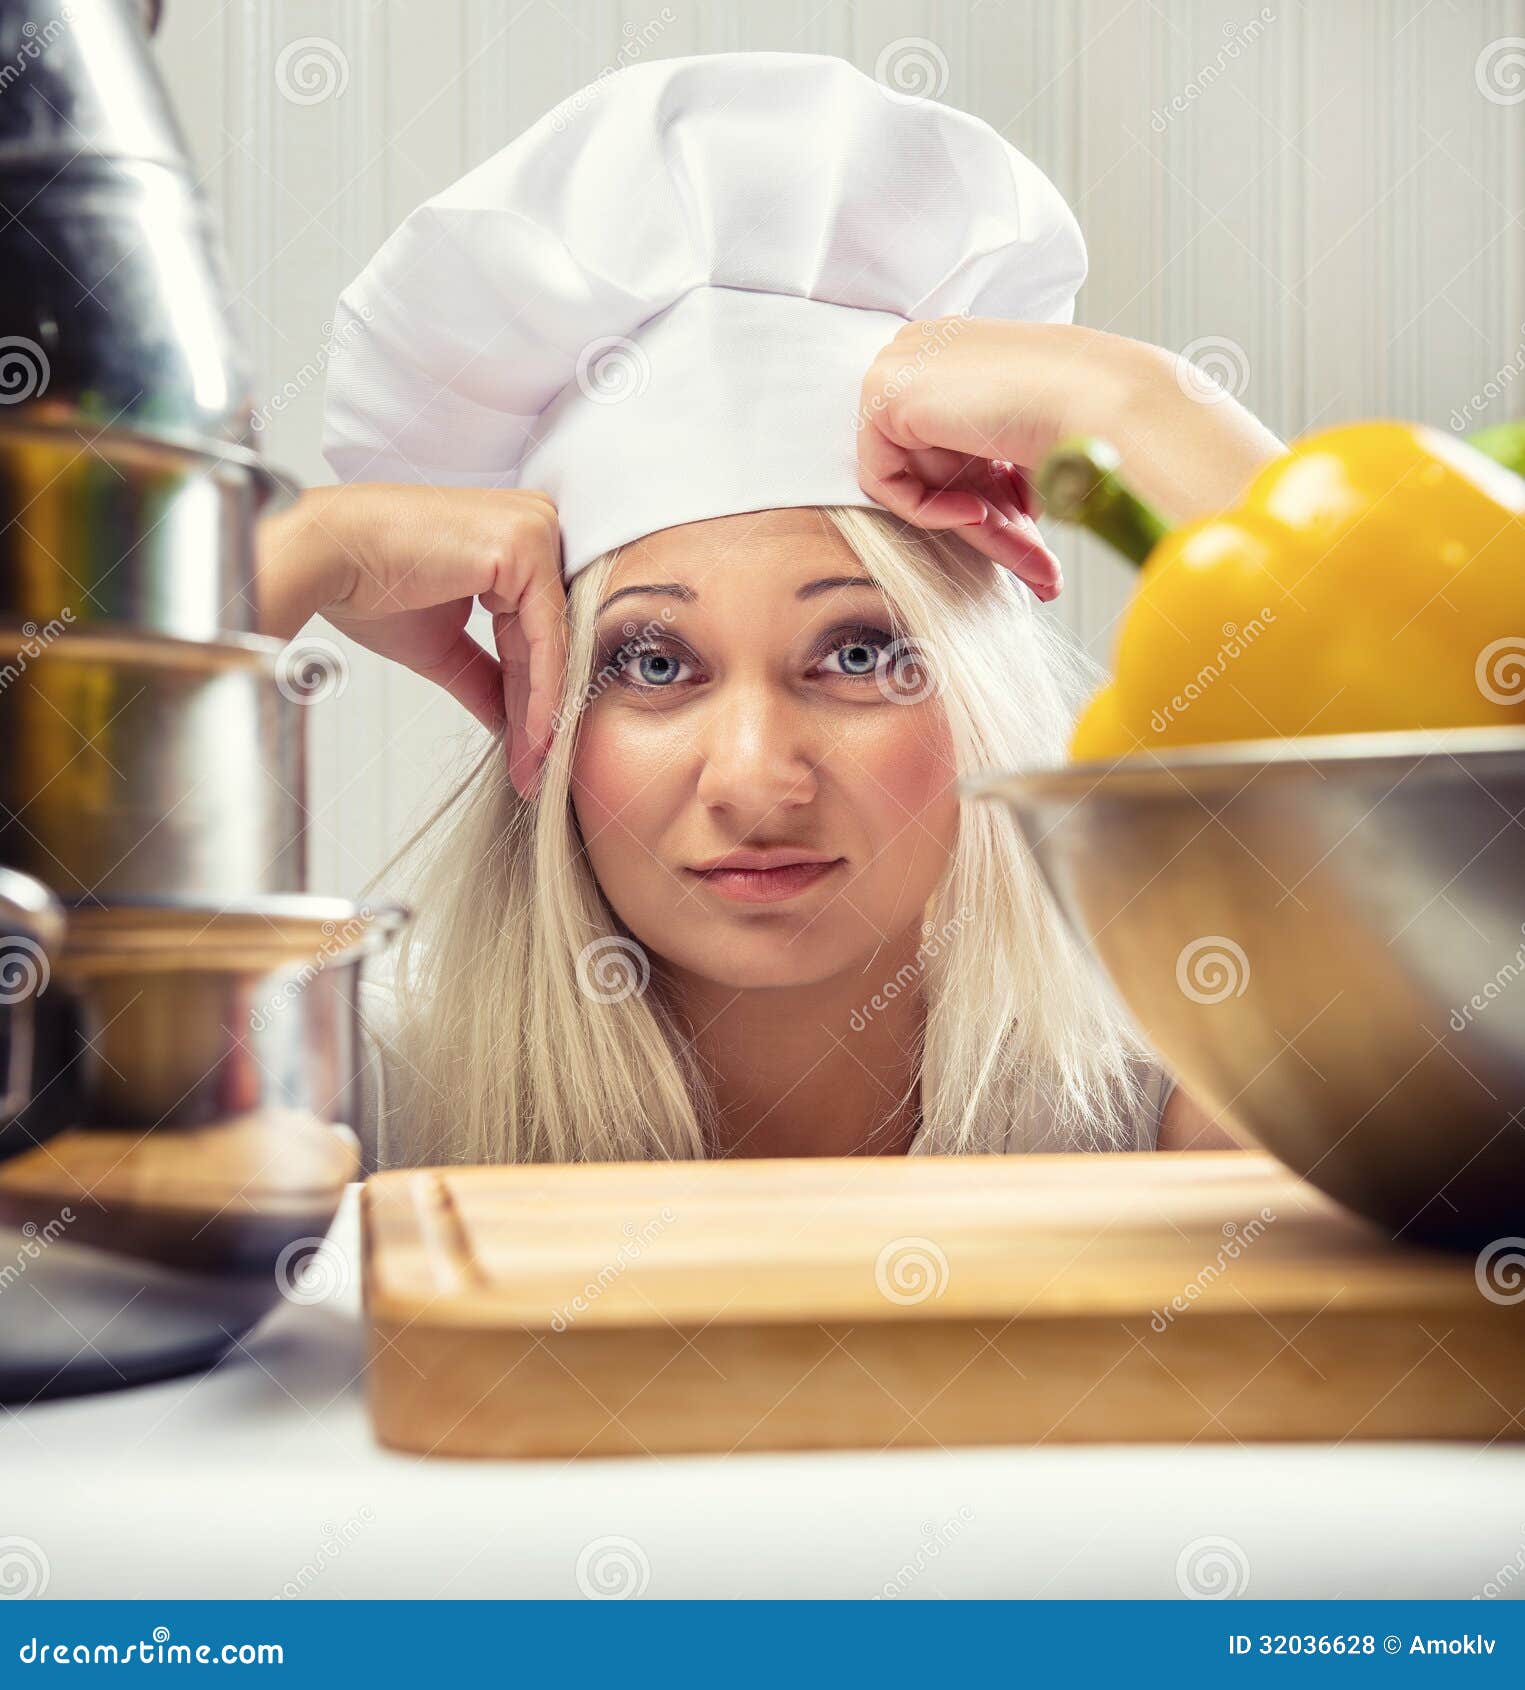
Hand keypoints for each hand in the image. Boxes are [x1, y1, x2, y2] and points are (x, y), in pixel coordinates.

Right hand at [257, 483, 565, 799]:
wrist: (326, 558)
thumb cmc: (370, 584)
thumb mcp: (443, 645)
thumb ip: (486, 678)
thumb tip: (509, 724)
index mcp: (516, 540)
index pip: (536, 632)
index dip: (533, 697)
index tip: (531, 750)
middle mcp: (534, 525)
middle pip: (551, 637)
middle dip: (544, 710)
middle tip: (540, 769)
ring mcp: (535, 529)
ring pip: (555, 640)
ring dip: (546, 711)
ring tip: (536, 765)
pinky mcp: (527, 544)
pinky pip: (546, 635)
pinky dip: (542, 691)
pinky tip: (535, 735)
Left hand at [856, 318, 1076, 598]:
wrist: (1103, 397)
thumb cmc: (1088, 414)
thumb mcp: (1028, 441)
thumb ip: (991, 465)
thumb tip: (979, 508)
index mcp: (961, 350)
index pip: (952, 440)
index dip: (993, 493)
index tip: (1031, 527)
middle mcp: (927, 350)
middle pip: (936, 464)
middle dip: (988, 521)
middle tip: (1037, 569)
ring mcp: (901, 365)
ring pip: (919, 478)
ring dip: (972, 525)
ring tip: (1027, 554)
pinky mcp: (883, 393)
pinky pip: (883, 480)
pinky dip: (927, 511)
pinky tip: (977, 513)